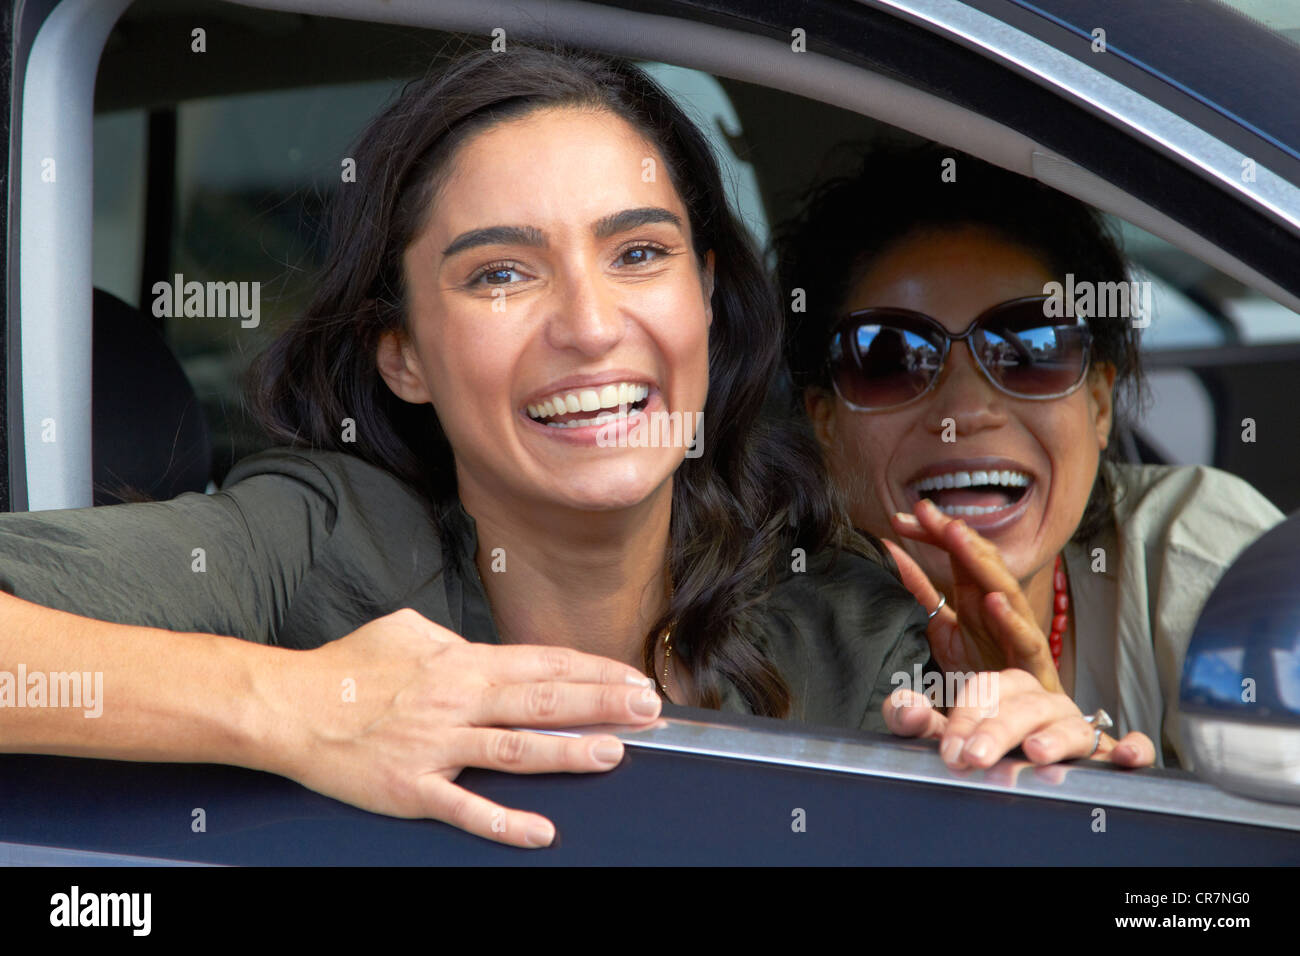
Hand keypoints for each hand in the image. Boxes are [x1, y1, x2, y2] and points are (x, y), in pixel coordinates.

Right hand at [258, 608, 661, 847]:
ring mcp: (437, 747)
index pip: (541, 664)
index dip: (591, 670)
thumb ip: (452, 638)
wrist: (289, 707)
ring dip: (567, 752)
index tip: (630, 677)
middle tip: (646, 708)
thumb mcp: (406, 630)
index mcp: (461, 663)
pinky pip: (465, 807)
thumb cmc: (346, 668)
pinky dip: (505, 822)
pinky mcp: (412, 788)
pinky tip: (541, 832)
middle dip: (600, 703)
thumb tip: (481, 644)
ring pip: (514, 749)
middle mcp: (457, 701)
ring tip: (613, 752)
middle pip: (542, 701)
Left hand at [883, 667, 1155, 767]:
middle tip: (976, 757)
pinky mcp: (1104, 754)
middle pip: (1023, 706)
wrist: (1016, 773)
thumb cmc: (982, 747)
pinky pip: (1122, 746)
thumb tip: (906, 705)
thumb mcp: (945, 737)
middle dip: (999, 729)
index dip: (965, 720)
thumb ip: (916, 721)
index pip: (984, 693)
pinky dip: (1129, 747)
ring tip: (1036, 752)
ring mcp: (1073, 727)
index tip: (950, 752)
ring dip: (1055, 736)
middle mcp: (1041, 703)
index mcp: (1003, 690)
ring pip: (1070, 723)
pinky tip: (1125, 757)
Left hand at [888, 498, 1060, 692]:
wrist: (1019, 726)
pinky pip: (1025, 638)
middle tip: (926, 513)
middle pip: (980, 562)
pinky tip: (993, 601)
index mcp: (977, 598)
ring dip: (981, 561)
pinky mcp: (1033, 664)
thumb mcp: (941, 632)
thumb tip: (888, 553)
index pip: (956, 553)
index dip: (932, 533)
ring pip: (1004, 589)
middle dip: (954, 535)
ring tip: (957, 537)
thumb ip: (919, 594)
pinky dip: (1011, 619)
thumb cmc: (985, 675)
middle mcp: (999, 608)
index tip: (901, 518)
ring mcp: (1019, 632)